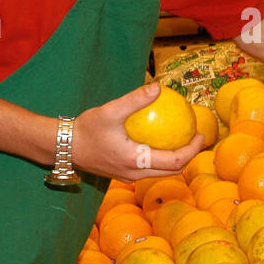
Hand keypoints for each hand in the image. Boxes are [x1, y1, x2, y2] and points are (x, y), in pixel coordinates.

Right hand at [72, 83, 206, 181]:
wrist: (63, 147)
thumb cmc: (86, 129)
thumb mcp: (111, 111)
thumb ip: (135, 100)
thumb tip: (158, 87)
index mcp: (136, 161)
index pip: (174, 161)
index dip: (192, 150)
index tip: (200, 135)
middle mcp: (134, 174)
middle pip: (172, 171)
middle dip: (189, 156)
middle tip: (197, 137)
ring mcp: (128, 176)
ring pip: (161, 171)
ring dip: (175, 158)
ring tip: (183, 138)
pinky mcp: (122, 173)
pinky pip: (149, 167)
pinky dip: (160, 157)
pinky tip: (160, 138)